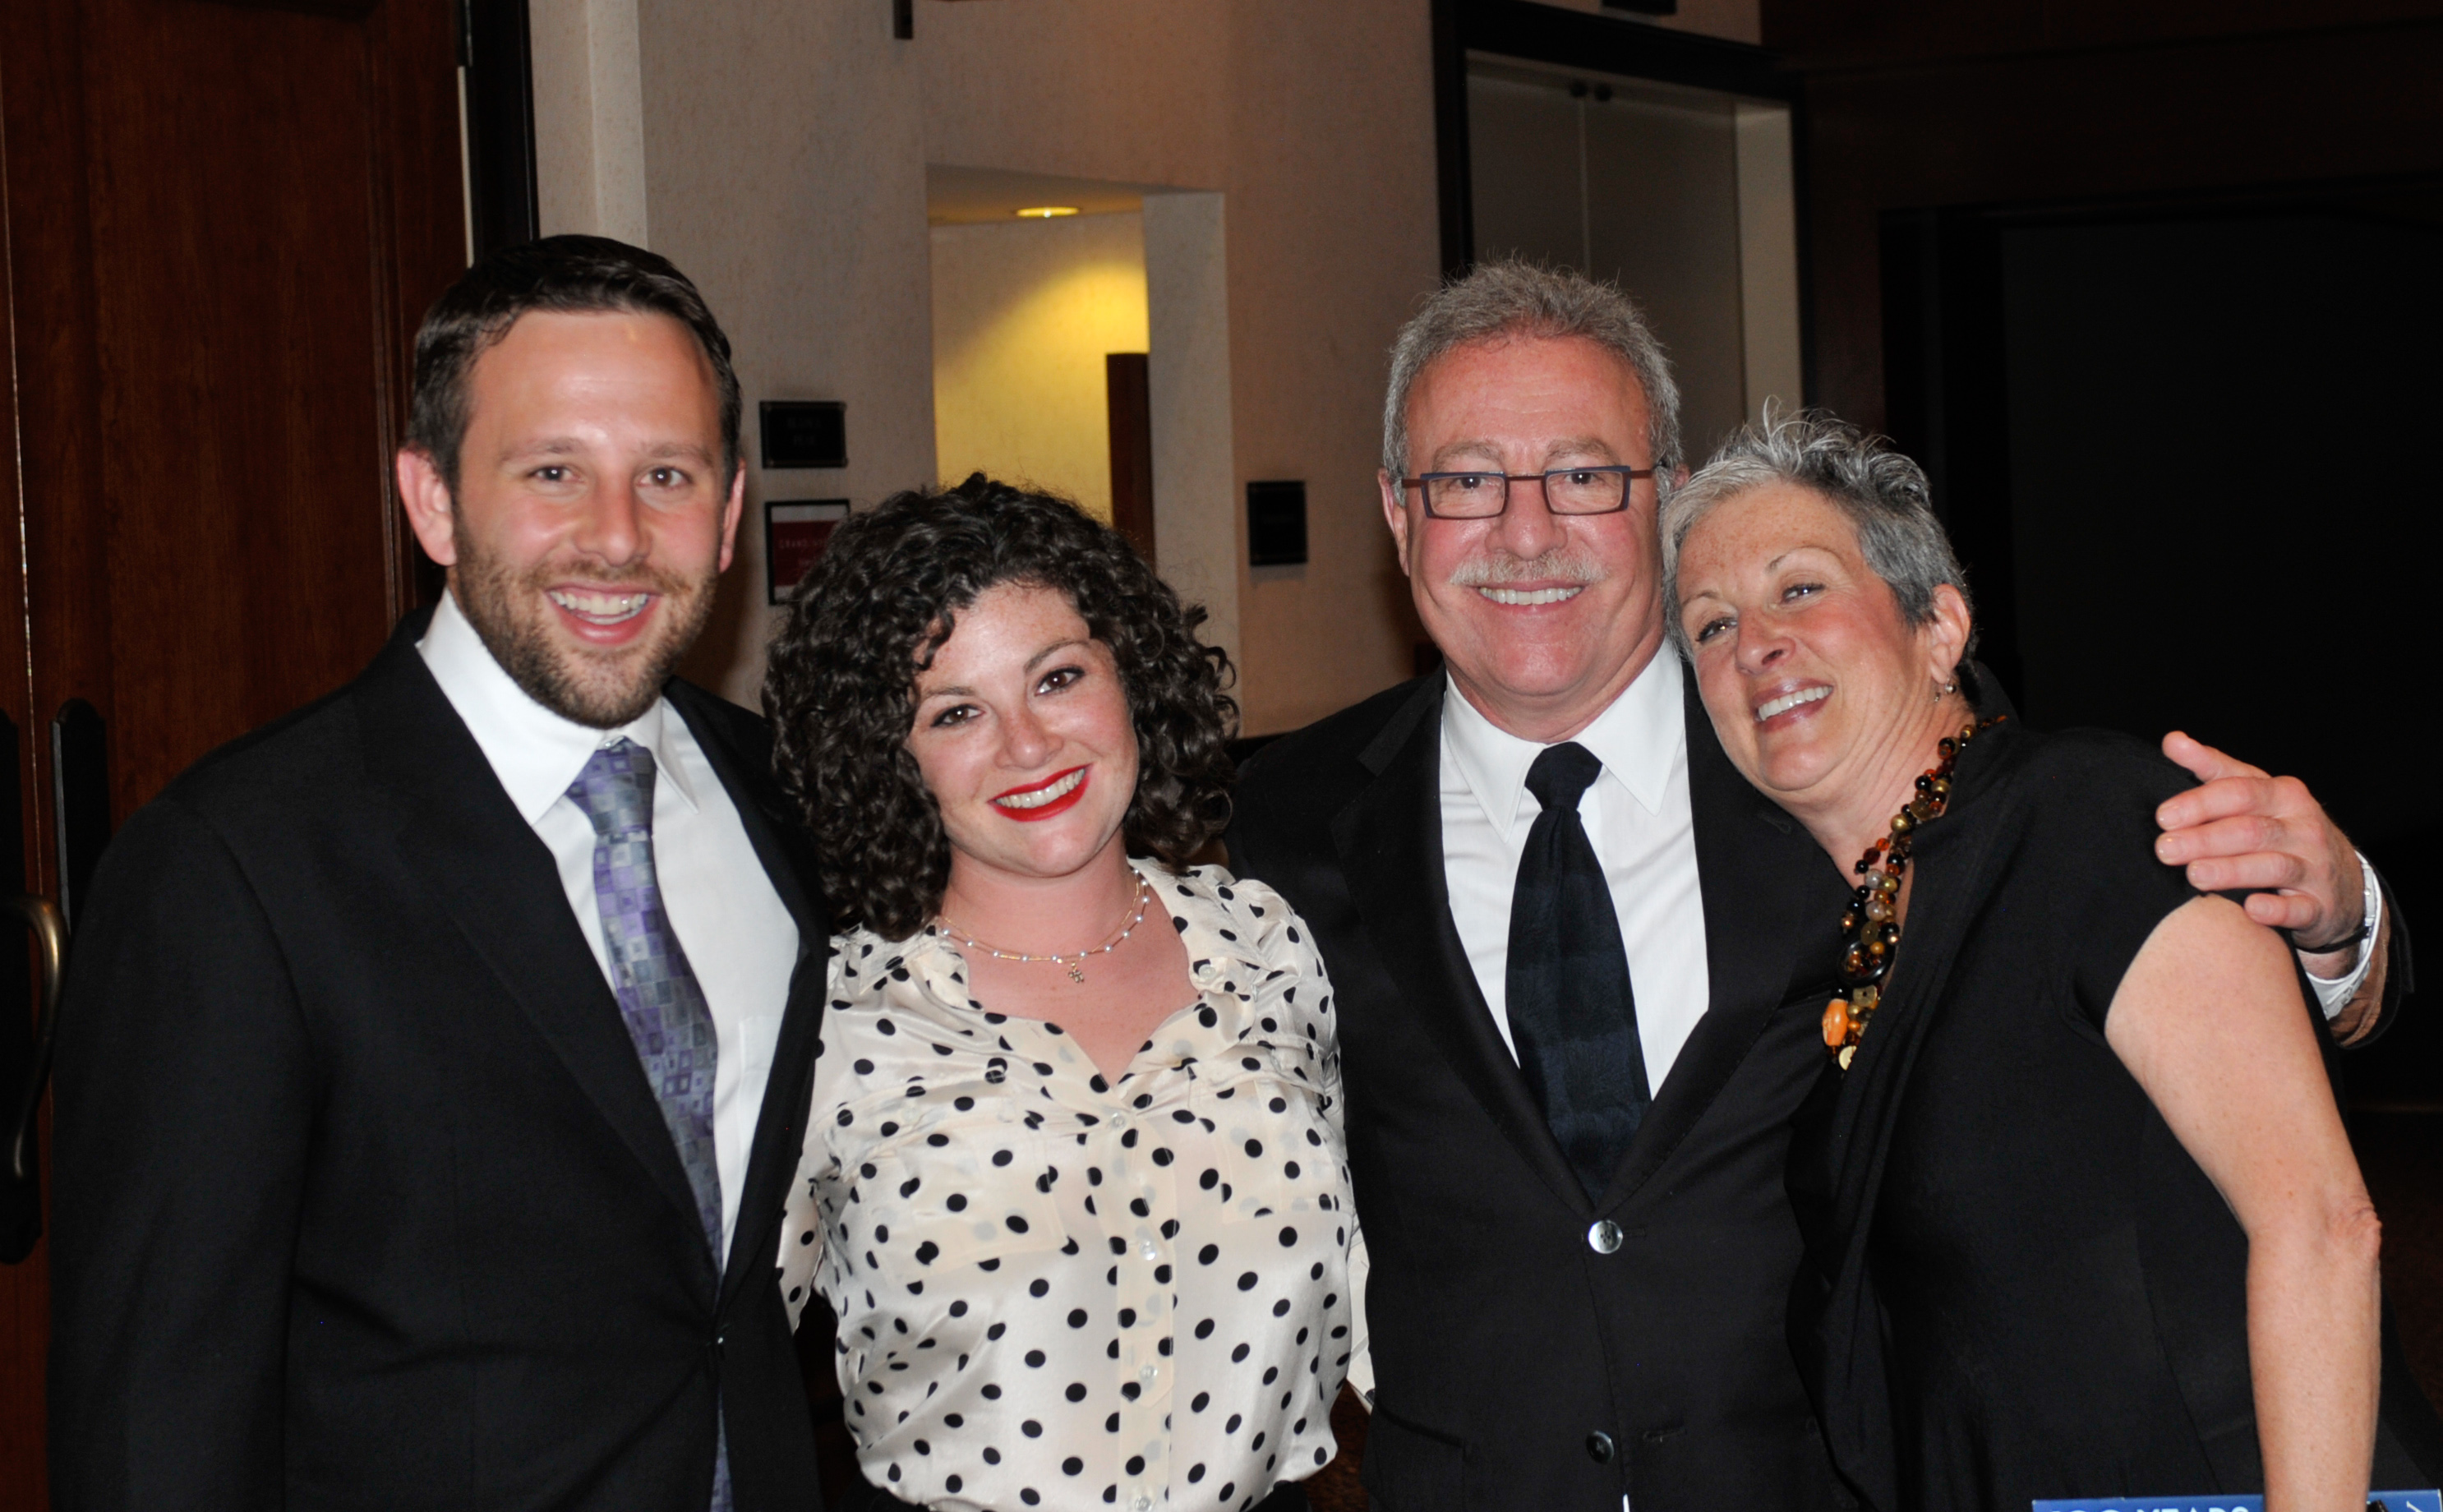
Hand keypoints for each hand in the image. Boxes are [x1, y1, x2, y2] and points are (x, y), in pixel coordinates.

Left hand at [2153, 732, 2365, 961]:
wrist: (2341, 883)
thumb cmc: (2282, 829)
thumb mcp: (2256, 795)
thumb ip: (2215, 769)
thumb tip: (2172, 740)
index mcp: (2283, 795)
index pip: (2238, 791)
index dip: (2200, 802)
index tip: (2163, 816)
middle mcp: (2303, 827)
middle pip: (2250, 829)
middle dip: (2204, 839)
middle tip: (2164, 849)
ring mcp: (2315, 867)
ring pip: (2272, 865)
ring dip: (2231, 870)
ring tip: (2194, 875)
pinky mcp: (2321, 906)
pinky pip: (2301, 908)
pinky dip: (2277, 909)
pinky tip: (2251, 908)